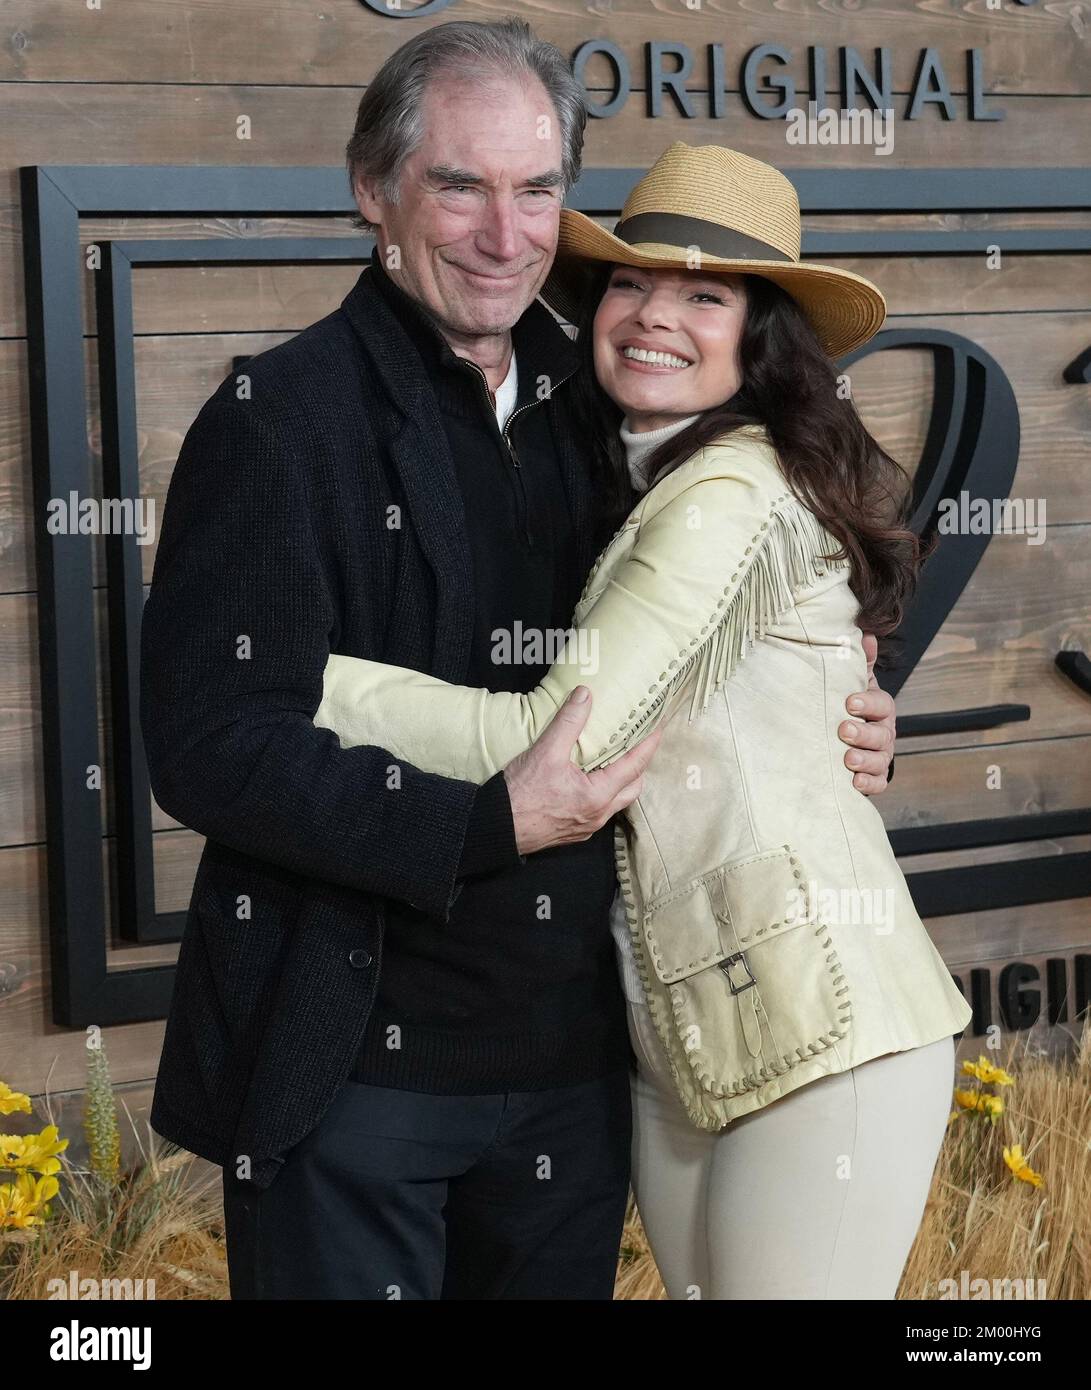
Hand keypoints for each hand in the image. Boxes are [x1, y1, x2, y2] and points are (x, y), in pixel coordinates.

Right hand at [503, 687, 664, 854]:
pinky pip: (599, 810)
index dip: (648, 746)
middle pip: (632, 789)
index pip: (634, 767)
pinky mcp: (573, 832)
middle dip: (638, 767)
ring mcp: (586, 826)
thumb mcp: (546, 752)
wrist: (496, 827)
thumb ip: (569, 722)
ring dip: (620, 782)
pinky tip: (589, 781)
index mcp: (598, 795)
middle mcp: (598, 814)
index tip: (658, 730)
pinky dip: (603, 793)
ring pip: (616, 802)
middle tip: (637, 745)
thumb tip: (585, 695)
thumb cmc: (521, 793)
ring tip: (615, 760)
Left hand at [838, 632, 895, 794]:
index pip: (880, 703)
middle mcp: (884, 732)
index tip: (849, 702)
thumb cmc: (851, 707)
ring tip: (847, 759)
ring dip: (865, 759)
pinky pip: (877, 783)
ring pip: (880, 759)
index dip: (867, 703)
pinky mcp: (875, 777)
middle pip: (881, 733)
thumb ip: (859, 662)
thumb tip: (865, 633)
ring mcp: (881, 756)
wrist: (851, 739)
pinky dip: (868, 784)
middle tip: (844, 730)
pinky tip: (854, 783)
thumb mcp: (855, 683)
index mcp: (879, 708)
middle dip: (864, 732)